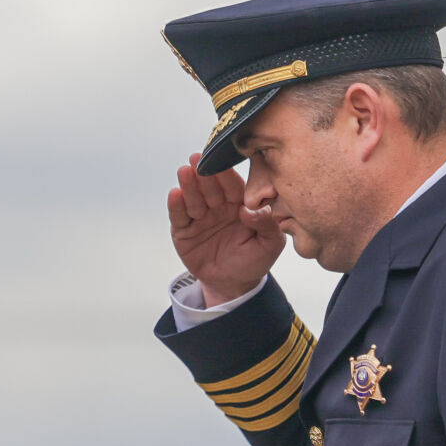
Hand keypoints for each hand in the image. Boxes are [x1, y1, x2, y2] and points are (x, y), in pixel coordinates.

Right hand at [167, 153, 283, 304]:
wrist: (233, 284)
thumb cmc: (254, 260)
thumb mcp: (270, 244)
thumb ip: (266, 224)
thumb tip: (249, 210)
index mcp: (240, 204)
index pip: (232, 185)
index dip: (226, 175)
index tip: (221, 163)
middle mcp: (219, 207)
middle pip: (210, 188)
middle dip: (204, 174)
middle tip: (198, 160)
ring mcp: (200, 218)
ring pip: (193, 198)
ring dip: (188, 185)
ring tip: (184, 172)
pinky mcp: (184, 231)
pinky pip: (179, 217)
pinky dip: (176, 206)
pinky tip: (175, 194)